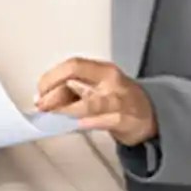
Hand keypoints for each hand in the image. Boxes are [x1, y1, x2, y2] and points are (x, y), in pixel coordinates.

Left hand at [36, 57, 157, 145]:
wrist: (151, 115)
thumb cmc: (117, 99)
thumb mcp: (95, 89)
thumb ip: (70, 92)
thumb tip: (42, 99)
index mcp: (101, 70)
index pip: (72, 66)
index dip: (51, 77)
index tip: (39, 90)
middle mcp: (111, 82)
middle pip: (76, 81)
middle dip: (53, 95)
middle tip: (42, 106)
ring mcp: (120, 101)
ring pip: (90, 104)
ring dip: (67, 110)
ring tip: (55, 115)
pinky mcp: (127, 120)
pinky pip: (105, 121)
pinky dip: (89, 123)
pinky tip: (79, 124)